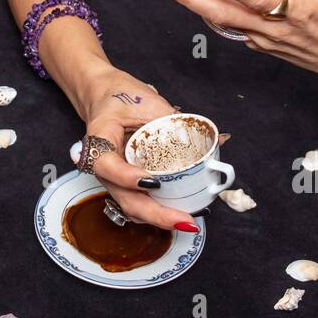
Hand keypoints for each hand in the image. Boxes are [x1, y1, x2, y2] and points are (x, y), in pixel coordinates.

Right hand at [74, 68, 201, 231]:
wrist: (104, 96)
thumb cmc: (121, 97)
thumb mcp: (146, 102)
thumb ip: (174, 123)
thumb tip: (217, 140)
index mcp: (100, 141)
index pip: (108, 166)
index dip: (128, 178)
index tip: (153, 183)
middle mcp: (103, 166)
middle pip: (124, 197)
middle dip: (155, 214)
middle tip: (185, 219)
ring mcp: (113, 179)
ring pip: (131, 206)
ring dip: (158, 218)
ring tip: (187, 221)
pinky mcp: (124, 183)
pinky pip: (138, 202)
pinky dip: (158, 211)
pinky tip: (179, 214)